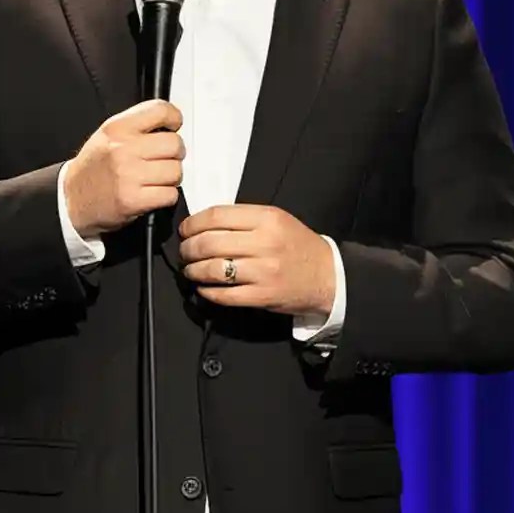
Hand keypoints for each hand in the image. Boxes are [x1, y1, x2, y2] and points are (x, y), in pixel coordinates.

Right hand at [64, 100, 184, 236]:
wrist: (73, 199)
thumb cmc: (94, 168)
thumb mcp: (108, 134)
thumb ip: (137, 125)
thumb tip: (170, 123)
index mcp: (117, 128)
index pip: (160, 110)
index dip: (174, 118)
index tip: (173, 126)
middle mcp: (123, 149)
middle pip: (175, 144)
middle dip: (175, 154)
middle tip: (164, 159)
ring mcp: (128, 175)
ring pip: (176, 171)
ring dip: (171, 178)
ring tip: (155, 179)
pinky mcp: (133, 200)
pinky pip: (170, 194)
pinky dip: (166, 196)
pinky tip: (152, 194)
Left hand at [178, 205, 334, 316]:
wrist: (329, 276)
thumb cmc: (298, 246)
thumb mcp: (277, 220)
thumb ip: (244, 219)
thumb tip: (203, 223)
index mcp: (267, 219)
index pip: (216, 216)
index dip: (193, 224)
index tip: (185, 230)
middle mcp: (265, 243)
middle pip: (209, 242)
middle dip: (188, 249)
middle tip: (185, 252)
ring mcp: (264, 271)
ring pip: (212, 269)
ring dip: (193, 271)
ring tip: (190, 270)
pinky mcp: (263, 296)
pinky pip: (224, 295)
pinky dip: (206, 292)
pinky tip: (203, 288)